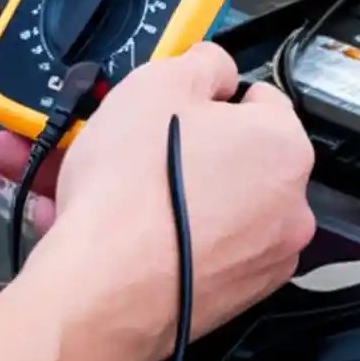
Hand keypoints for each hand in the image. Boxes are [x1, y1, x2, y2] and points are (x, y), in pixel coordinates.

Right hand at [0, 43, 315, 360]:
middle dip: (164, 144)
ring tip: (73, 176)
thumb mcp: (159, 85)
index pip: (259, 101)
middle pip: (222, 157)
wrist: (100, 295)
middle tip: (118, 139)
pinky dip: (142, 233)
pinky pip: (182, 247)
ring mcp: (258, 257)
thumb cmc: (131, 196)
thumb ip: (201, 64)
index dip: (210, 96)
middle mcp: (286, 207)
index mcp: (284, 148)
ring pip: (194, 204)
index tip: (176, 102)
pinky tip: (83, 218)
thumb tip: (214, 66)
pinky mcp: (223, 296)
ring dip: (139, 187)